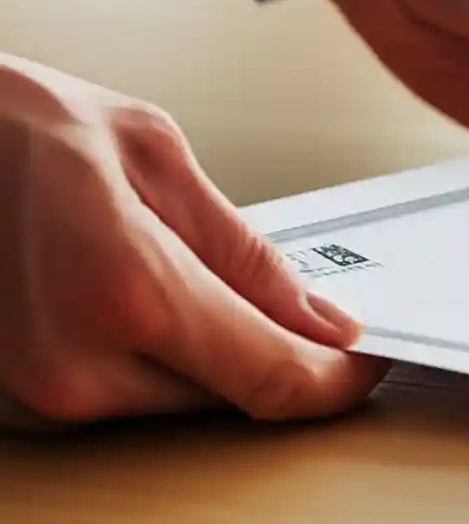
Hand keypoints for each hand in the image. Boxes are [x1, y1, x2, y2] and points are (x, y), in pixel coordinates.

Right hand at [0, 56, 386, 429]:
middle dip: (277, 354)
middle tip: (284, 301)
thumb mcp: (156, 158)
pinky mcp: (20, 407)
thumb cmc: (14, 126)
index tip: (367, 361)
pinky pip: (127, 398)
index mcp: (128, 293)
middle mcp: (79, 368)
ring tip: (174, 271)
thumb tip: (321, 319)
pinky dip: (155, 358)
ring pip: (185, 402)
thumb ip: (249, 254)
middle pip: (237, 396)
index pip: (277, 378)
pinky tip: (133, 297)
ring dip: (212, 354)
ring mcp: (41, 399)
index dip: (339, 380)